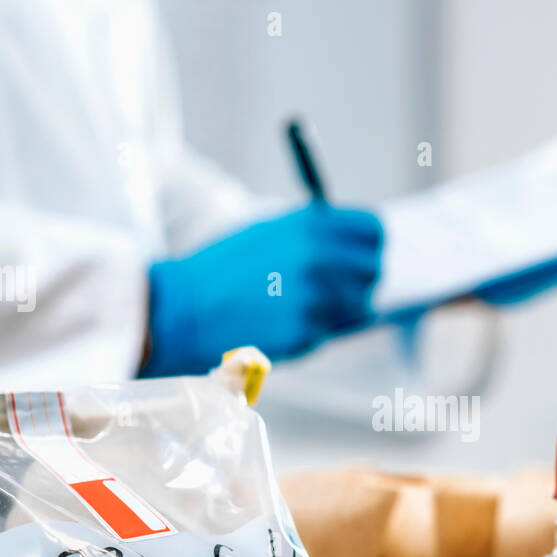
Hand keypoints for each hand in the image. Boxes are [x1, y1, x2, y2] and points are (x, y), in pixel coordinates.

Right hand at [142, 204, 381, 375]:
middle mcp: (318, 257)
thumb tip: (356, 251)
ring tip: (300, 306)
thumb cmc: (223, 271)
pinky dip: (313, 331)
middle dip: (360, 280)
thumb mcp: (269, 234)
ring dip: (339, 310)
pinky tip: (281, 323)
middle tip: (337, 288)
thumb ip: (314, 237)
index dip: (371, 243)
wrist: (183, 309)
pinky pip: (329, 332)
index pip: (373, 230)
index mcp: (309, 224)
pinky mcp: (306, 332)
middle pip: (372, 269)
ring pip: (358, 307)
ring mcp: (315, 297)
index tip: (364, 253)